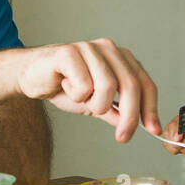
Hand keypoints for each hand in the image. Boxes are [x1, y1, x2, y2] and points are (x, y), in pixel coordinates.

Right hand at [17, 39, 160, 141]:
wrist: (31, 76)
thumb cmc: (63, 85)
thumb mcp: (95, 104)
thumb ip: (115, 112)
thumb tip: (135, 125)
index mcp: (121, 58)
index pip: (145, 83)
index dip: (151, 108)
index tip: (153, 130)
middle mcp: (109, 49)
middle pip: (131, 86)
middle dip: (129, 117)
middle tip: (122, 136)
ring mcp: (89, 48)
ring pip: (108, 87)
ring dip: (95, 104)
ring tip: (81, 99)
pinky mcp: (69, 52)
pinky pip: (84, 85)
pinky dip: (76, 95)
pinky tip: (65, 86)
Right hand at [161, 109, 184, 162]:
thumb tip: (184, 140)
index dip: (179, 129)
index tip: (178, 138)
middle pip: (173, 125)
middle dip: (175, 138)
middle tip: (181, 147)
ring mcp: (177, 125)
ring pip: (168, 133)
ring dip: (174, 145)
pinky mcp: (171, 133)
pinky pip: (166, 141)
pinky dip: (172, 147)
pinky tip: (181, 149)